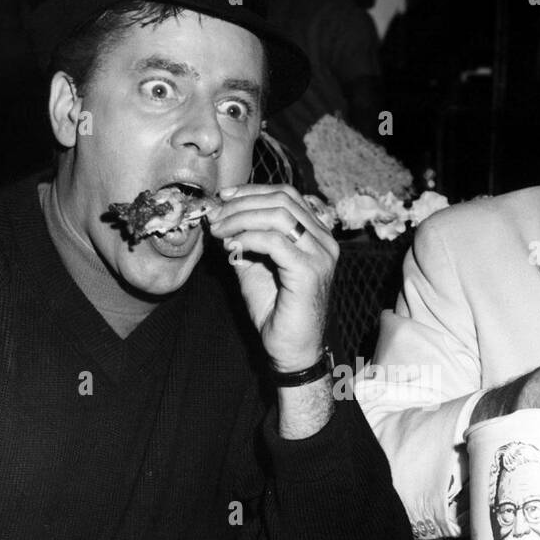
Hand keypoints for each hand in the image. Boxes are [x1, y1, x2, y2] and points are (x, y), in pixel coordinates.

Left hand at [208, 183, 338, 372]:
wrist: (290, 349)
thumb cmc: (276, 311)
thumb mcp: (256, 266)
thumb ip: (245, 240)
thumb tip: (221, 217)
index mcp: (316, 235)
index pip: (287, 195)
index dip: (252, 191)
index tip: (223, 197)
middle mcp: (324, 241)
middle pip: (282, 200)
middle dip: (242, 204)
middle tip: (215, 217)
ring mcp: (321, 255)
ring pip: (279, 216)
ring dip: (241, 219)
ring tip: (219, 231)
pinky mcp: (309, 272)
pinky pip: (275, 242)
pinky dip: (248, 238)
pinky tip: (232, 246)